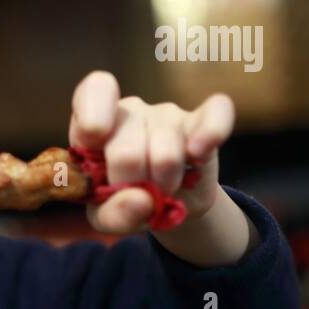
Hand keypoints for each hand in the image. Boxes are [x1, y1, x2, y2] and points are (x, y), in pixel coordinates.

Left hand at [69, 71, 232, 234]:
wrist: (168, 203)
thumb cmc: (126, 200)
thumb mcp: (108, 217)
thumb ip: (114, 215)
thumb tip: (141, 200)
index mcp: (93, 124)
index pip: (95, 91)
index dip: (95, 116)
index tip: (95, 142)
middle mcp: (129, 110)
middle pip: (126, 152)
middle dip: (134, 188)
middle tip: (138, 194)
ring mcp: (166, 113)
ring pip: (165, 154)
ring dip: (165, 185)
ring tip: (162, 187)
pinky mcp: (204, 120)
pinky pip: (215, 116)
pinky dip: (210, 136)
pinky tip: (197, 155)